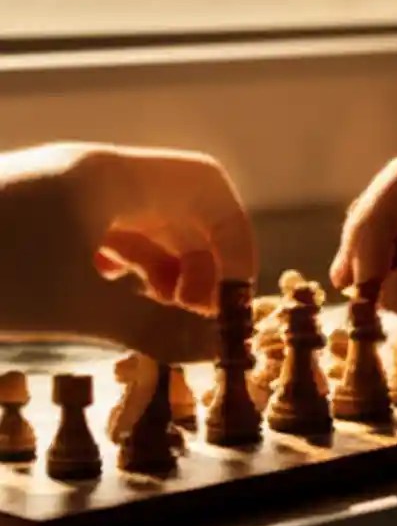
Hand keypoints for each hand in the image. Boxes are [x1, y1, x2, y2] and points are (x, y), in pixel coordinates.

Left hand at [0, 143, 255, 361]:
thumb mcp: (73, 306)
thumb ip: (153, 329)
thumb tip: (215, 350)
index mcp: (112, 177)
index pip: (210, 187)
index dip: (235, 240)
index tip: (230, 296)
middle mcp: (91, 175)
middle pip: (179, 209)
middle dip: (201, 266)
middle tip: (194, 322)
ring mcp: (58, 193)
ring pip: (140, 225)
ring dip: (164, 272)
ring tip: (158, 321)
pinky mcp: (31, 217)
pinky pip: (100, 235)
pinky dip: (123, 271)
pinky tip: (107, 304)